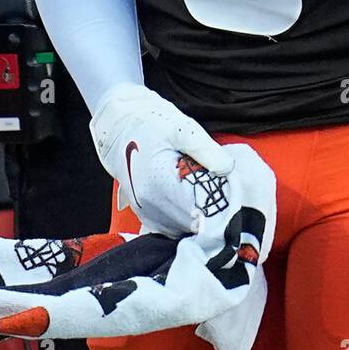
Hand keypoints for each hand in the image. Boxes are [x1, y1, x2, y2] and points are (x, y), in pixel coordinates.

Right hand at [90, 83, 235, 235]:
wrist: (116, 121)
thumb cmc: (148, 120)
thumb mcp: (181, 127)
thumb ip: (206, 149)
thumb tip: (227, 168)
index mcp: (159, 184)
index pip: (198, 212)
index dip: (219, 208)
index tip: (232, 199)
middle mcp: (149, 204)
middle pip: (191, 224)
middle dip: (210, 214)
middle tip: (223, 196)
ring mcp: (144, 211)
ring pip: (180, 229)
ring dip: (197, 220)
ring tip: (208, 198)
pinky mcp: (142, 212)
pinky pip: (168, 227)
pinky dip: (183, 220)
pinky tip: (192, 204)